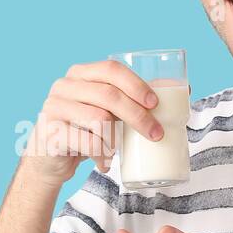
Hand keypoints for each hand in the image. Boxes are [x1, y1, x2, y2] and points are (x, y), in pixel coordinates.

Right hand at [20, 60, 164, 187]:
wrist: (48, 159)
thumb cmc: (85, 131)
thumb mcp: (105, 111)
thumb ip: (131, 101)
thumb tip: (184, 92)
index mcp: (80, 73)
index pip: (111, 69)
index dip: (135, 84)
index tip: (154, 103)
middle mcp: (64, 86)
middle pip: (108, 95)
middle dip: (137, 115)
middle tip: (155, 133)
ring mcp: (54, 108)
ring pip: (99, 119)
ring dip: (118, 138)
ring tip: (122, 150)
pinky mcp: (50, 132)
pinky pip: (86, 142)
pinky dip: (102, 154)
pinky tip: (104, 163)